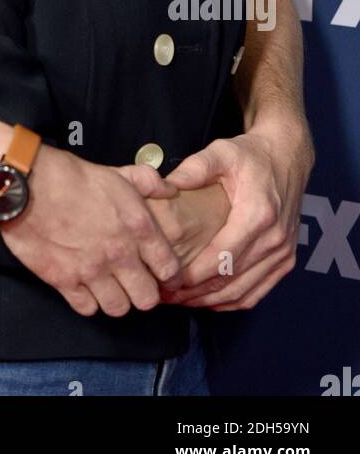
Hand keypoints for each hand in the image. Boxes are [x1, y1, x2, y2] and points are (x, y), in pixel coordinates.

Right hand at [0, 147, 184, 318]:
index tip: (161, 273)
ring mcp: (91, 271)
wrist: (28, 184)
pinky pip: (87, 309)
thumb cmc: (72, 176)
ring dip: (116, 299)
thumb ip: (148, 182)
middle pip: (147, 299)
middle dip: (144, 292)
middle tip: (133, 282)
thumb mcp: (117, 172)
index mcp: (138, 226)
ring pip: (119, 309)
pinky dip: (88, 301)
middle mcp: (119, 254)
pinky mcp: (64, 281)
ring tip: (109, 286)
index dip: (169, 275)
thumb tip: (170, 190)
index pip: (169, 269)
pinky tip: (84, 286)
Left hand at [155, 121, 314, 310]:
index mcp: (257, 215)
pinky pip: (257, 292)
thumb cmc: (251, 155)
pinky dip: (231, 300)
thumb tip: (167, 185)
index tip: (166, 279)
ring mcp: (282, 253)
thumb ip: (195, 167)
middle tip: (165, 294)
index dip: (193, 275)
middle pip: (230, 280)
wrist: (287, 157)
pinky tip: (208, 299)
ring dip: (210, 300)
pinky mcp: (286, 260)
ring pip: (243, 292)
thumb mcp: (221, 152)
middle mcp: (274, 239)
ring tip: (180, 299)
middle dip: (195, 292)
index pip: (222, 257)